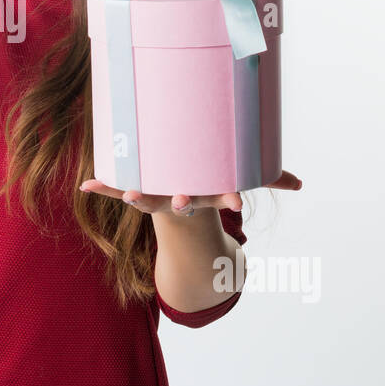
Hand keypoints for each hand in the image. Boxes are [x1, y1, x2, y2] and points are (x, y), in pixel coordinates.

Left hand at [79, 170, 302, 216]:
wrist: (178, 205)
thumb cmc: (211, 185)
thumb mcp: (239, 182)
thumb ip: (269, 179)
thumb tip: (300, 185)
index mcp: (206, 195)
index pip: (220, 198)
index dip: (229, 200)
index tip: (238, 202)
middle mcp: (181, 199)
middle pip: (183, 202)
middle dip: (182, 202)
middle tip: (183, 201)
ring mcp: (156, 197)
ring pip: (146, 200)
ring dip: (136, 198)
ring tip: (127, 196)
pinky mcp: (134, 192)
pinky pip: (115, 189)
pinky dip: (101, 188)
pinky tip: (85, 185)